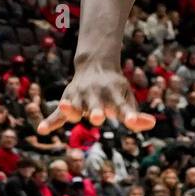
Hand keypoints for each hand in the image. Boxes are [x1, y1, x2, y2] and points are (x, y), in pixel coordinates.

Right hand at [40, 62, 154, 132]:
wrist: (96, 65)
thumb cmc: (115, 88)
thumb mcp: (127, 98)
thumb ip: (136, 115)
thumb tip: (152, 123)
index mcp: (114, 95)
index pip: (122, 106)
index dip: (129, 115)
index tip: (132, 121)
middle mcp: (97, 95)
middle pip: (95, 105)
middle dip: (95, 111)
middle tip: (96, 118)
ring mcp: (80, 98)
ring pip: (75, 106)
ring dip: (70, 109)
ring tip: (64, 107)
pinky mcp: (68, 102)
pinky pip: (58, 115)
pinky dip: (51, 121)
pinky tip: (42, 130)